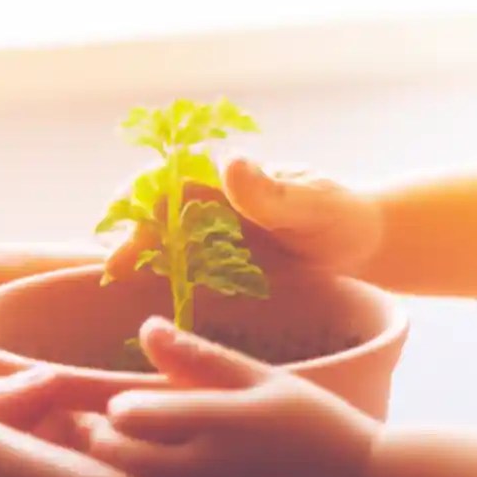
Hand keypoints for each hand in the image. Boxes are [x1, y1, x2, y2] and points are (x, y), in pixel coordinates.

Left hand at [87, 317, 379, 476]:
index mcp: (219, 421)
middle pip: (116, 461)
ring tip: (148, 476)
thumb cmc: (322, 429)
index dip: (117, 411)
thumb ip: (201, 359)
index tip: (130, 411)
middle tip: (123, 443)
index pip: (125, 414)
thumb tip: (145, 326)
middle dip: (106, 448)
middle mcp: (208, 473)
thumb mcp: (266, 383)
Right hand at [105, 158, 380, 279]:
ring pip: (156, 249)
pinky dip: (159, 291)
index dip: (137, 195)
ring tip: (118, 290)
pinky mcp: (214, 273)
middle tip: (114, 268)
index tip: (125, 216)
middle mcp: (204, 206)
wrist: (361, 248)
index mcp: (220, 177)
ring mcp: (206, 241)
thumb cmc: (339, 216)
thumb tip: (230, 163)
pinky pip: (177, 279)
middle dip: (127, 238)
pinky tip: (149, 313)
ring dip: (137, 267)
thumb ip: (272, 192)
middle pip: (148, 217)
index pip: (164, 177)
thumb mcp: (313, 204)